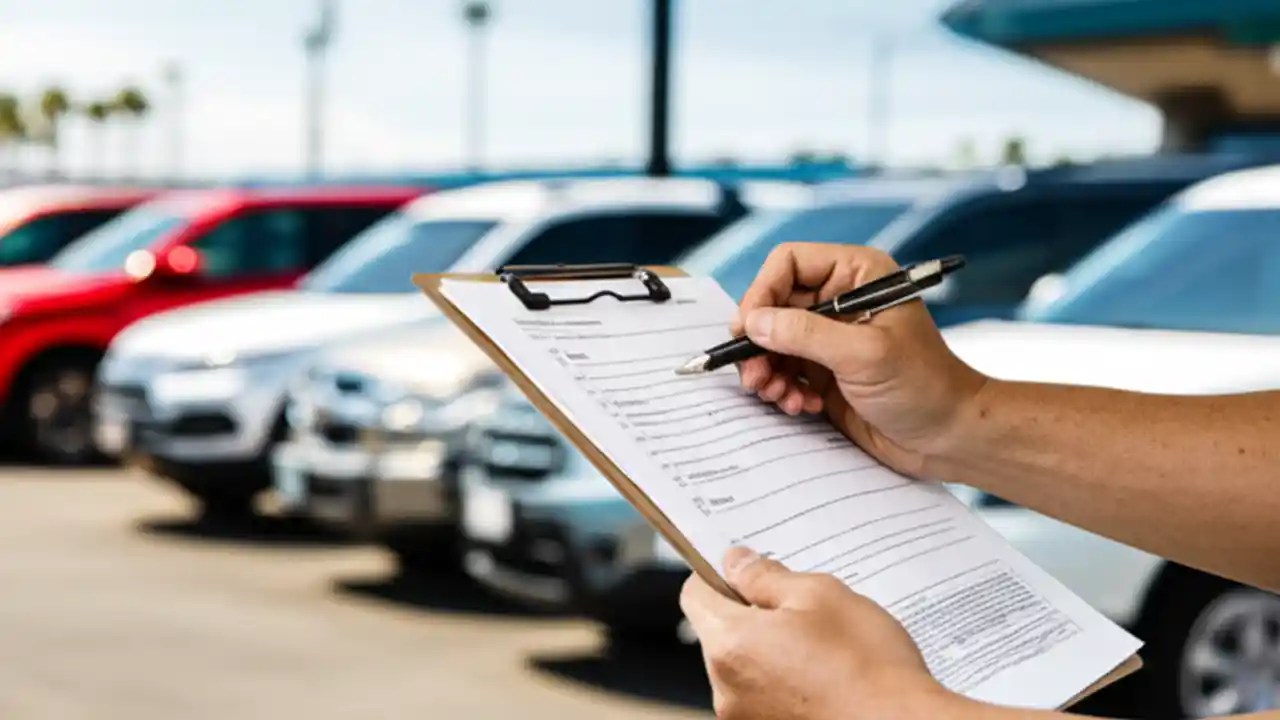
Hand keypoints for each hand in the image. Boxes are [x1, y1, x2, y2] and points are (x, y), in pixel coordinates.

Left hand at [681, 547, 962, 719]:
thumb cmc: (868, 667)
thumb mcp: (820, 595)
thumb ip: (766, 576)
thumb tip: (735, 563)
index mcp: (730, 645)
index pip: (696, 594)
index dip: (719, 575)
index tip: (747, 571)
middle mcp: (726, 690)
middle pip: (721, 634)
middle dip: (753, 616)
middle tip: (804, 611)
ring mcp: (744, 719)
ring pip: (744, 668)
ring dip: (772, 653)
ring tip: (824, 651)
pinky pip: (763, 697)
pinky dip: (785, 684)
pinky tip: (825, 680)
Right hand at [733, 243, 987, 475]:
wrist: (948, 437)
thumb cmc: (923, 386)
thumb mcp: (863, 355)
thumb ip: (804, 334)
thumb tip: (754, 322)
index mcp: (857, 274)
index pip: (789, 262)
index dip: (762, 292)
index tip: (747, 329)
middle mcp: (840, 298)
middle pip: (773, 304)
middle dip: (759, 341)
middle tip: (754, 375)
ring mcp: (830, 336)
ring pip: (772, 340)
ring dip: (767, 370)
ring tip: (778, 395)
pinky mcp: (825, 370)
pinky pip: (783, 370)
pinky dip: (782, 388)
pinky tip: (801, 405)